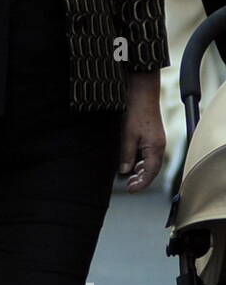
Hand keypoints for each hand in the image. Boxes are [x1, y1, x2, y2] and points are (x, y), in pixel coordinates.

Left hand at [118, 72, 164, 191]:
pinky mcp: (153, 137)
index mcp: (155, 148)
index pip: (151, 173)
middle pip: (152, 170)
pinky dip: (141, 162)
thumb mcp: (127, 136)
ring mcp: (157, 141)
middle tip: (129, 186)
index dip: (141, 184)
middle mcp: (159, 146)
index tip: (132, 190)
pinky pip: (149, 155)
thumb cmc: (137, 112)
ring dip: (141, 171)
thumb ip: (126, 154)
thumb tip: (124, 170)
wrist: (142, 94)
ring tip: (129, 177)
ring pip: (151, 163)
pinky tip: (133, 163)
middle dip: (141, 180)